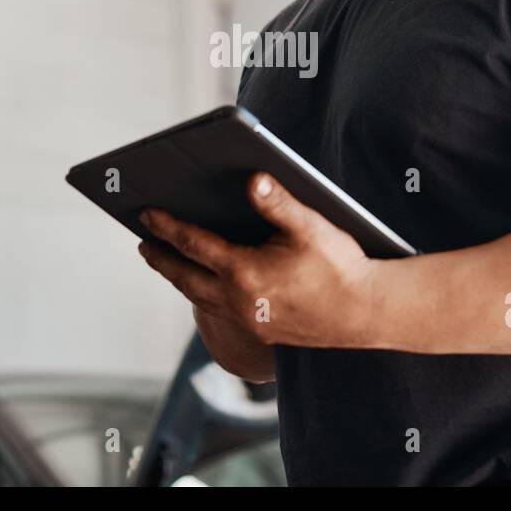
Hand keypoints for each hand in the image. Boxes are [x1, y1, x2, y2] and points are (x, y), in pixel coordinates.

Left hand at [137, 172, 379, 348]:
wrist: (367, 314)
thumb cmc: (342, 266)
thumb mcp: (311, 226)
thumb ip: (278, 202)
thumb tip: (252, 178)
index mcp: (244, 272)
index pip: (193, 244)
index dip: (167, 226)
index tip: (146, 213)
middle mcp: (238, 301)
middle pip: (185, 277)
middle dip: (161, 258)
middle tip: (144, 243)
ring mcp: (248, 321)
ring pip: (199, 298)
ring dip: (179, 278)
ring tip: (167, 263)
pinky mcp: (261, 332)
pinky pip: (219, 312)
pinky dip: (203, 295)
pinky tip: (207, 286)